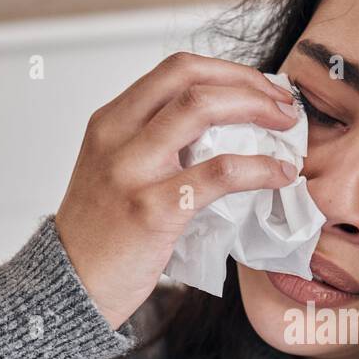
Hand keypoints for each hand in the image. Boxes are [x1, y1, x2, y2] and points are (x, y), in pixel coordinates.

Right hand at [54, 51, 301, 327]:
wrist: (70, 288)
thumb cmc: (102, 236)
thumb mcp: (118, 172)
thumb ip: (159, 147)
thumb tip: (229, 134)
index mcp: (111, 121)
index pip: (176, 70)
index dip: (229, 71)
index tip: (263, 88)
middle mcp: (117, 136)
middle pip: (191, 79)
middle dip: (249, 84)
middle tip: (284, 104)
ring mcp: (132, 170)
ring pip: (202, 110)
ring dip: (257, 111)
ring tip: (288, 130)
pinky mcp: (152, 209)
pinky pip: (218, 174)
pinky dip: (259, 168)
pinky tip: (281, 175)